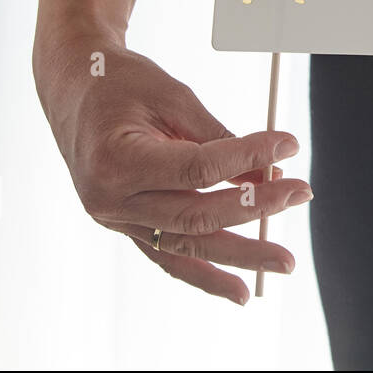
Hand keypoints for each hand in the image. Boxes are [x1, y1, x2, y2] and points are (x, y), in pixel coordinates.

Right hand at [34, 31, 312, 304]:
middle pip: (197, 214)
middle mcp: (110, 200)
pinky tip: (239, 288)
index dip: (247, 157)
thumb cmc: (120, 84)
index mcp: (116, 160)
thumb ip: (218, 136)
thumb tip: (266, 172)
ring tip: (282, 261)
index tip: (287, 144)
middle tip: (300, 193)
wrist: (73, 88)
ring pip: (187, 245)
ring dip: (240, 254)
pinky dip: (205, 274)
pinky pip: (168, 256)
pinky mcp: (124, 226)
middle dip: (255, 208)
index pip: (197, 168)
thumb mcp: (171, 96)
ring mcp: (115, 220)